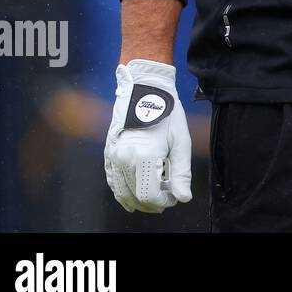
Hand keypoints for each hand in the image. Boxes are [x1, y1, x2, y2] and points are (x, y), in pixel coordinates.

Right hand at [103, 59, 191, 211]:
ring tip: (154, 199)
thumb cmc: (166, 113)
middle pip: (135, 196)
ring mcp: (113, 156)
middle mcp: (124, 159)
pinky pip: (112, 180)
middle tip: (168, 197)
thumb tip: (183, 197)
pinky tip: (131, 196)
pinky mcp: (108, 153)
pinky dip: (122, 191)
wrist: (145, 90)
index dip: (164, 201)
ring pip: (122, 191)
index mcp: (143, 157)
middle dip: (153, 201)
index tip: (175, 196)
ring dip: (137, 199)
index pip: (150, 195)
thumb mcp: (181, 142)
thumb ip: (181, 173)